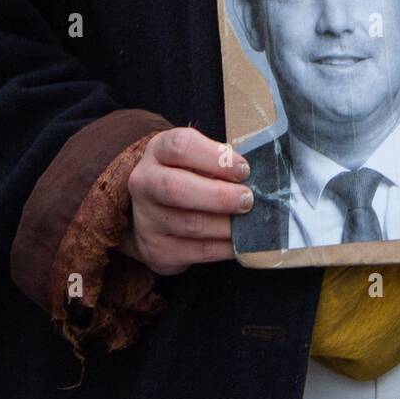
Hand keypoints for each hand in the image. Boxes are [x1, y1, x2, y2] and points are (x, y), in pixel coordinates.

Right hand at [116, 128, 253, 275]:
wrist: (153, 209)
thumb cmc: (188, 174)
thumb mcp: (197, 156)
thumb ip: (220, 160)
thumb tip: (255, 177)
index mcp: (158, 151)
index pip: (181, 146)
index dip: (216, 158)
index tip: (244, 169)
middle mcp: (144, 183)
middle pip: (176, 188)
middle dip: (219, 196)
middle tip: (248, 200)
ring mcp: (147, 219)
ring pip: (190, 224)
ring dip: (227, 225)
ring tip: (249, 222)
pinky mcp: (157, 250)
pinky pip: (197, 252)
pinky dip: (224, 247)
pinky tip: (240, 241)